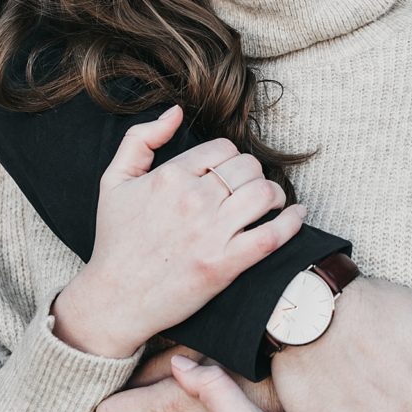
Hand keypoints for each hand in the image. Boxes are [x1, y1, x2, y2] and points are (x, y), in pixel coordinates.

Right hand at [51, 106, 305, 356]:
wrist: (115, 299)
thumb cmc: (115, 241)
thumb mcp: (114, 181)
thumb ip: (140, 139)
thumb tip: (176, 112)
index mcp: (170, 176)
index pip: (224, 149)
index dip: (232, 158)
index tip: (230, 173)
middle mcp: (193, 200)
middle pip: (248, 168)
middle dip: (254, 175)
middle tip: (250, 189)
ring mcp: (211, 233)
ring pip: (265, 194)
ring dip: (274, 195)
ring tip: (271, 202)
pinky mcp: (224, 265)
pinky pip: (272, 235)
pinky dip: (291, 222)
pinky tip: (296, 216)